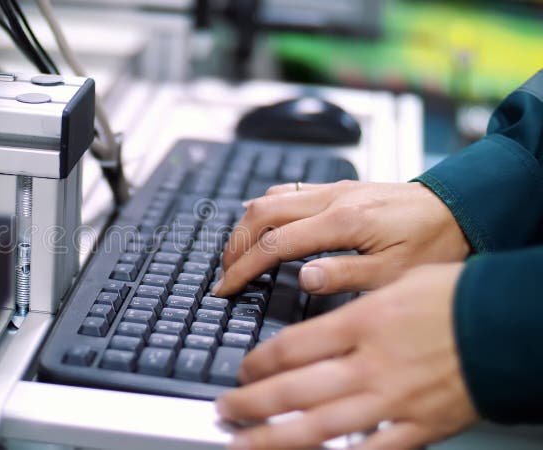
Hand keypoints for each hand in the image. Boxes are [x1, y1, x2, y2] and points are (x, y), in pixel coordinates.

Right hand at [214, 181, 470, 297]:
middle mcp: (331, 199)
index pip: (274, 245)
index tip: (225, 288)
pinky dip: (266, 205)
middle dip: (235, 246)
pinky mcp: (339, 187)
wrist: (462, 208)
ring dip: (246, 225)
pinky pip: (290, 189)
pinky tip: (259, 218)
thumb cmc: (434, 245)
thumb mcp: (396, 273)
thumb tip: (301, 277)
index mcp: (342, 223)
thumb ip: (346, 275)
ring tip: (235, 253)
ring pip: (270, 198)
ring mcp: (333, 189)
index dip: (243, 268)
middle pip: (261, 215)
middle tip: (224, 274)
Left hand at [215, 263, 478, 449]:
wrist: (506, 323)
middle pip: (293, 389)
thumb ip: (348, 312)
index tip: (243, 370)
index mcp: (360, 324)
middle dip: (250, 403)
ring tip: (243, 443)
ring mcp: (392, 399)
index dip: (257, 362)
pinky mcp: (418, 426)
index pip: (290, 347)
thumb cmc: (453, 298)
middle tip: (225, 409)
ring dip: (273, 436)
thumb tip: (311, 332)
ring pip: (318, 425)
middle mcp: (369, 364)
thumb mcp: (391, 288)